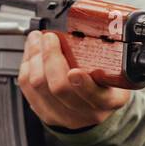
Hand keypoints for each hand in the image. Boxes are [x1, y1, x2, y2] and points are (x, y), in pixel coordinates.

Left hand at [18, 31, 132, 129]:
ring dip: (34, 57)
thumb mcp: (117, 74)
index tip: (75, 71)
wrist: (95, 109)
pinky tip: (32, 53)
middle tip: (50, 37)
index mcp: (109, 101)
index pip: (96, 96)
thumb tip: (90, 30)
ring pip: (38, 85)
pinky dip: (26, 64)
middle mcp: (85, 112)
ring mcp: (62, 115)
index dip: (83, 84)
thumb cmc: (106, 87)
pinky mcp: (44, 112)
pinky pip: (27, 87)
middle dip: (50, 57)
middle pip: (59, 88)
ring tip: (37, 39)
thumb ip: (107, 58)